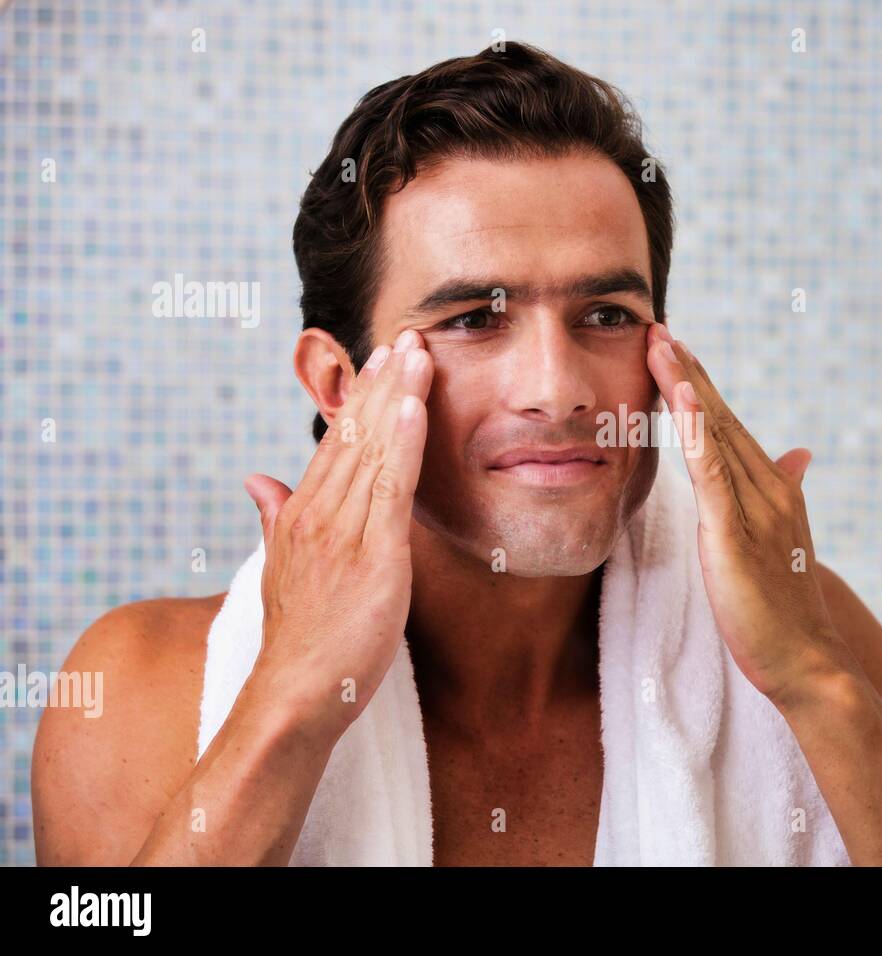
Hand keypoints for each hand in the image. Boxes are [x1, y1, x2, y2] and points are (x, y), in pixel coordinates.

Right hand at [242, 329, 432, 741]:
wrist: (296, 694)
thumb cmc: (301, 640)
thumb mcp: (281, 569)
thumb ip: (273, 519)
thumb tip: (255, 480)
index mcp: (301, 516)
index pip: (335, 444)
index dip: (360, 399)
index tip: (380, 360)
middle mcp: (317, 514)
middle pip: (353, 435)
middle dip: (382, 383)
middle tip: (409, 337)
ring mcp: (341, 532)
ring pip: (372, 450)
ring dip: (396, 397)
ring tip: (417, 353)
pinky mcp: (371, 555)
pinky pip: (389, 488)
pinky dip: (401, 443)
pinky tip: (413, 406)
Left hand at [645, 323, 858, 706]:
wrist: (805, 661)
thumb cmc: (786, 608)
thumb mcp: (782, 540)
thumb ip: (784, 491)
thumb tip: (799, 454)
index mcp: (773, 488)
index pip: (728, 426)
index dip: (700, 385)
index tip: (674, 349)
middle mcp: (767, 487)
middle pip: (719, 418)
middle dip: (687, 371)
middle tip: (657, 328)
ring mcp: (753, 508)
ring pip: (713, 434)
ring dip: (685, 386)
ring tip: (660, 345)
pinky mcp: (732, 532)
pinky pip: (710, 472)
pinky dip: (695, 431)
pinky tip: (679, 397)